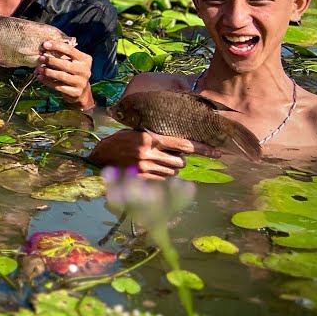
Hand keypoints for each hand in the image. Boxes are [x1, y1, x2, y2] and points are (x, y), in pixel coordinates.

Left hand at [36, 40, 93, 108]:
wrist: (82, 91)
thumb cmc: (74, 72)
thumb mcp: (73, 61)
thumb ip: (64, 54)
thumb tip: (45, 45)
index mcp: (85, 60)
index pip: (70, 50)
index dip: (57, 46)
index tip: (45, 44)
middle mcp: (85, 71)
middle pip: (66, 64)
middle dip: (51, 61)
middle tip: (40, 58)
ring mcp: (81, 82)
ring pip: (61, 76)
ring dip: (48, 72)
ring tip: (39, 68)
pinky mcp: (75, 92)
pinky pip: (58, 87)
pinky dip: (47, 82)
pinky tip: (40, 77)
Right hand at [88, 129, 218, 177]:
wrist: (98, 158)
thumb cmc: (118, 142)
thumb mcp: (137, 134)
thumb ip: (157, 140)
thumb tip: (180, 149)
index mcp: (150, 139)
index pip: (183, 145)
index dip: (202, 149)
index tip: (217, 152)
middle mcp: (150, 154)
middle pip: (180, 162)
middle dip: (178, 162)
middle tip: (168, 158)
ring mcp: (145, 169)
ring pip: (172, 174)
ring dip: (169, 170)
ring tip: (154, 164)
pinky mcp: (141, 180)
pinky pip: (162, 181)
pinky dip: (160, 178)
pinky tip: (148, 171)